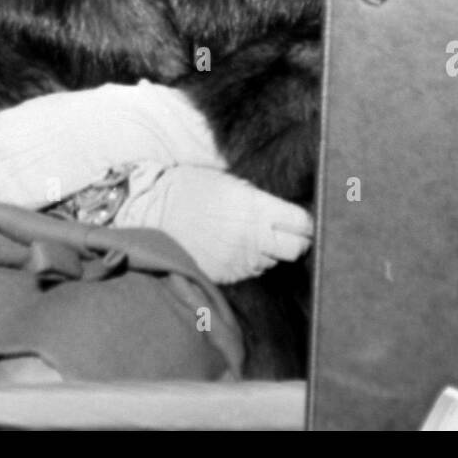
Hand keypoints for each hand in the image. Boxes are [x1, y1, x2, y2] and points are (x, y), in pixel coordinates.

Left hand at [0, 81, 226, 207]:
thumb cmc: (78, 115)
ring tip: (28, 184)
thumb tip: (14, 134)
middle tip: (12, 174)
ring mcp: (3, 175)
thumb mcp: (38, 111)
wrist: (101, 131)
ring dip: (1, 189)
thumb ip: (15, 126)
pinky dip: (14, 204)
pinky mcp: (18, 197)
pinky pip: (3, 206)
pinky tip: (34, 195)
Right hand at [115, 163, 313, 284]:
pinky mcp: (226, 275)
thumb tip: (283, 210)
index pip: (303, 223)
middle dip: (297, 240)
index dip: (307, 221)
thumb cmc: (189, 188)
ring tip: (256, 237)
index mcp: (256, 207)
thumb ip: (259, 199)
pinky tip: (237, 247)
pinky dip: (250, 261)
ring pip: (274, 261)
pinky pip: (251, 271)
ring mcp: (240, 260)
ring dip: (271, 251)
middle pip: (297, 248)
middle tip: (288, 232)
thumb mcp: (230, 183)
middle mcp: (253, 237)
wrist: (151, 212)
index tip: (303, 219)